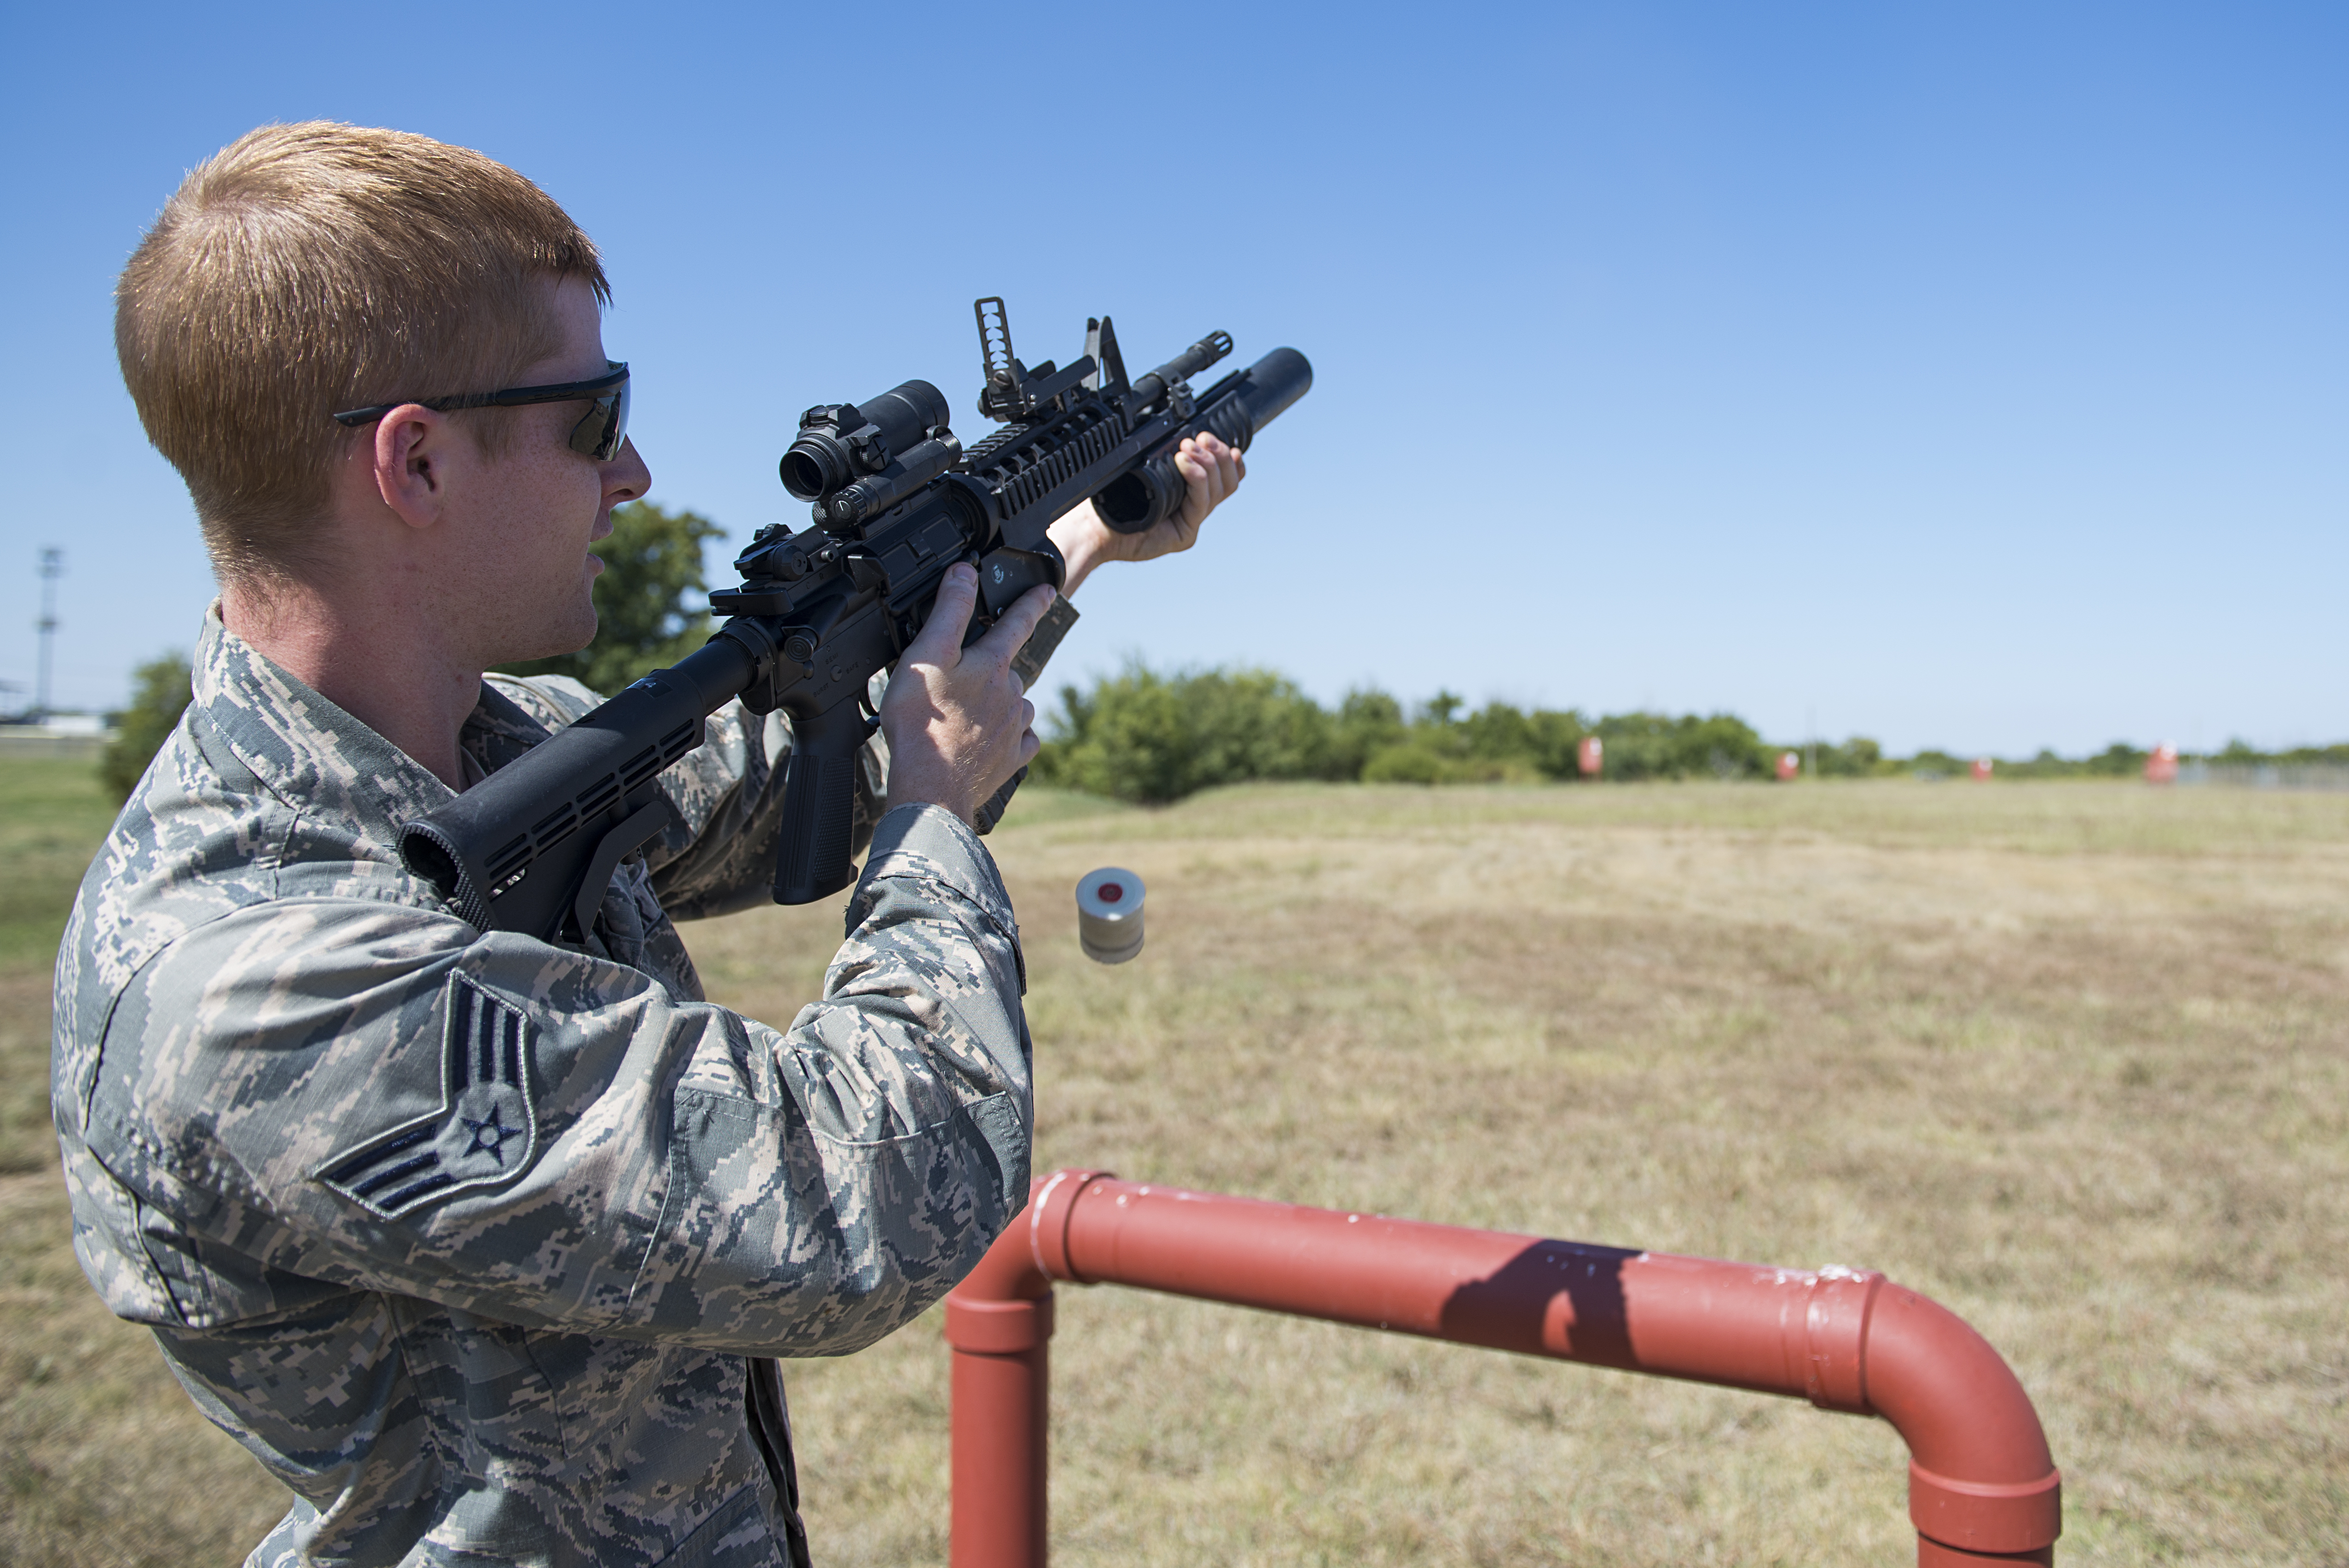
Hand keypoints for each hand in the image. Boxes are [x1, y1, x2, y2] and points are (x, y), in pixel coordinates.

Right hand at [879, 563, 1056, 823]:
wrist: (930, 785)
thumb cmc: (923, 722)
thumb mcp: (927, 653)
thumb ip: (949, 611)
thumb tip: (964, 573)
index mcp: (992, 664)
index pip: (1018, 622)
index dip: (1031, 602)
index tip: (1048, 591)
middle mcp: (1012, 693)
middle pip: (1005, 669)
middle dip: (987, 669)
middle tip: (954, 683)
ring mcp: (1014, 728)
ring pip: (1012, 704)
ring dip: (995, 703)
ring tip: (963, 714)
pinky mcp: (1011, 758)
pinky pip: (1017, 740)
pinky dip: (1006, 736)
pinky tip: (985, 740)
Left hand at [1047, 430, 1246, 595]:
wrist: (1092, 528)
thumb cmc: (1108, 498)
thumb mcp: (1138, 468)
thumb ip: (1163, 455)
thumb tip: (1183, 430)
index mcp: (1186, 493)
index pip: (1222, 476)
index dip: (1228, 457)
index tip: (1211, 437)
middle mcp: (1192, 508)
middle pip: (1228, 481)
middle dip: (1218, 453)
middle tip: (1199, 438)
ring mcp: (1190, 522)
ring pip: (1219, 490)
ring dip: (1208, 463)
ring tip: (1188, 448)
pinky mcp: (1184, 535)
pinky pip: (1201, 504)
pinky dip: (1197, 479)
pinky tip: (1184, 463)